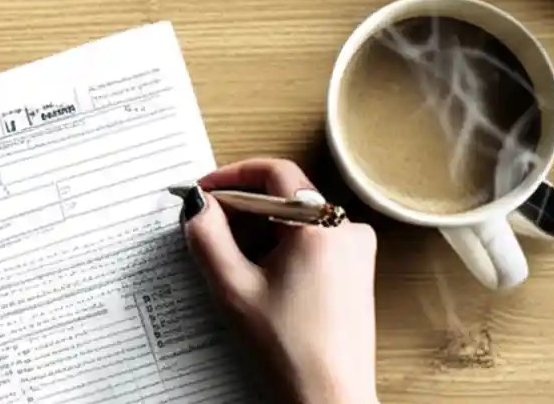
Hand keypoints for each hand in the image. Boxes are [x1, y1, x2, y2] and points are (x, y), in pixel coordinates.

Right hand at [180, 159, 378, 403]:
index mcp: (321, 227)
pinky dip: (281, 247)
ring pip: (297, 219)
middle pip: (285, 195)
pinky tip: (261, 277)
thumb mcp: (233, 289)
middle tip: (208, 229)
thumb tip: (197, 204)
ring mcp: (356, 250)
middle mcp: (347, 230)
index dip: (233, 175)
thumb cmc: (289, 350)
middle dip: (243, 209)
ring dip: (261, 230)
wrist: (329, 397)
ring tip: (234, 264)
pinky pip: (312, 240)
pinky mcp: (356, 270)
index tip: (205, 191)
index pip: (274, 172)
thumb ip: (208, 238)